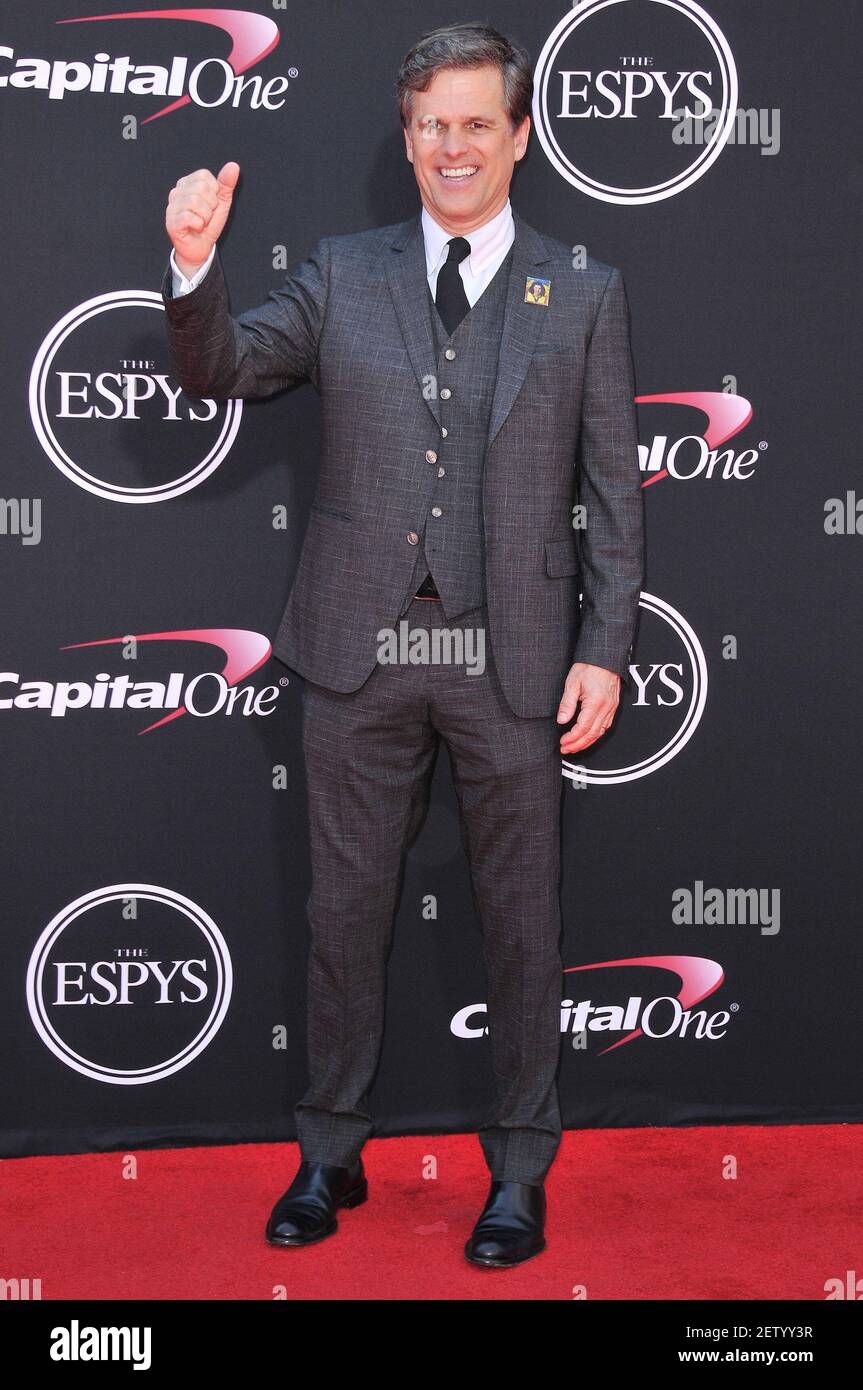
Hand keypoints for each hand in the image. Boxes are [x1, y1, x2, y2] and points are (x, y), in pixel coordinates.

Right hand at [165, 161, 239, 276]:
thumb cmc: (209, 224)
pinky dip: (198, 225)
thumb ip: (226, 184)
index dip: (214, 192)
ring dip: (205, 217)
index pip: (204, 175)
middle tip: (207, 216)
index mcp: (187, 183)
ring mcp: (172, 207)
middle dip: (211, 206)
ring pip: (195, 202)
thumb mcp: (221, 202)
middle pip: (201, 188)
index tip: (211, 205)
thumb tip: (233, 166)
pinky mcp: (171, 222)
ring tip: (202, 223)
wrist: (201, 248)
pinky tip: (196, 228)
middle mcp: (176, 192)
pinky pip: (189, 217)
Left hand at [556, 662, 619, 754]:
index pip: (582, 728)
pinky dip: (596, 735)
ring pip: (600, 732)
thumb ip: (567, 703)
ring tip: (575, 747)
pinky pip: (606, 726)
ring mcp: (612, 708)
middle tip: (566, 749)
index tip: (562, 742)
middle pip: (592, 734)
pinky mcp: (614, 707)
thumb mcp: (572, 683)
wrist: (604, 658)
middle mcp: (606, 708)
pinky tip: (588, 737)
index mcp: (595, 702)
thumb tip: (562, 720)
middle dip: (578, 745)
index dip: (572, 738)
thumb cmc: (589, 667)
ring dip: (587, 742)